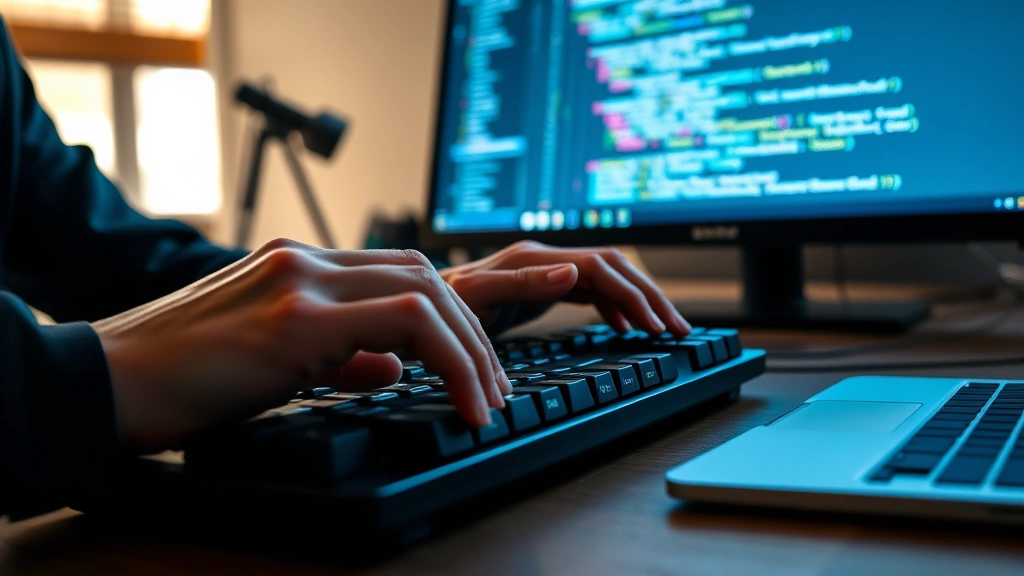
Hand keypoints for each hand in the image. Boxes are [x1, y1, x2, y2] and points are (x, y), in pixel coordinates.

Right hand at [93, 239, 511, 451]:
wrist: (103, 384)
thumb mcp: (274, 360)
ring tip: (486, 399)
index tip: (474, 365)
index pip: (399, 271)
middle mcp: (304, 261)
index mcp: (298, 266)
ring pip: (424, 291)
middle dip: (474, 332)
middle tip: (493, 386)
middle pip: (423, 274)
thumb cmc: (181, 378)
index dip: (450, 317)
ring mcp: (300, 282)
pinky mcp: (295, 319)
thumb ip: (339, 354)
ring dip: (471, 349)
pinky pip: (404, 323)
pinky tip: (461, 401)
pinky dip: (449, 361)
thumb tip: (392, 365)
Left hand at [441, 241, 689, 336]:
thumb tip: (572, 270)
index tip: (658, 326)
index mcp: (535, 259)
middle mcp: (545, 260)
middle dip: (650, 296)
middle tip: (679, 329)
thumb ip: (522, 283)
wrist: (419, 306)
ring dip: (639, 302)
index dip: (635, 296)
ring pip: (608, 279)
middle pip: (615, 268)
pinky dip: (615, 307)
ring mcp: (545, 271)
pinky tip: (624, 326)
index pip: (603, 268)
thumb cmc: (442, 304)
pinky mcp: (542, 286)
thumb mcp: (476, 296)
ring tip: (664, 329)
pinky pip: (591, 290)